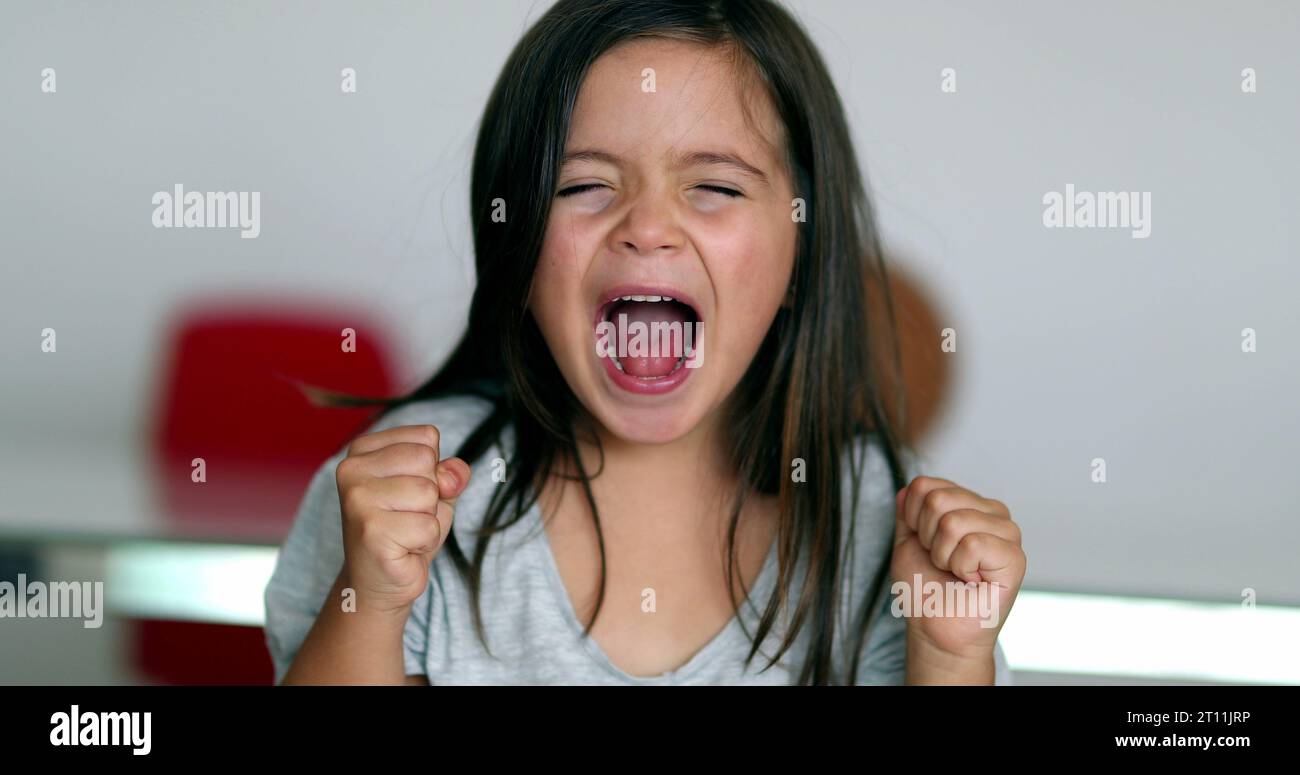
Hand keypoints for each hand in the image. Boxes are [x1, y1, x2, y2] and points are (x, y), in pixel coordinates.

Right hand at [334, 424, 469, 613]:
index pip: (426, 437)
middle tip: (406, 517)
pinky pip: (427, 527)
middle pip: (427, 460)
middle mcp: (352, 469)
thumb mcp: (435, 492)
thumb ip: (450, 473)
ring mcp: (357, 499)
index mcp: (364, 450)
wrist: (379, 581)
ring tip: (404, 533)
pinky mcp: (370, 531)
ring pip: (428, 493)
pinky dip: (425, 542)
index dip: (432, 469)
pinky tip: (402, 549)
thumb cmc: (406, 530)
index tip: (407, 494)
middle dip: (431, 495)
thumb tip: (453, 474)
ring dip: (428, 520)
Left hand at [891, 476, 1025, 667]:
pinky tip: (972, 580)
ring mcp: (1007, 533)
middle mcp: (992, 512)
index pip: (925, 486)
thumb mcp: (907, 541)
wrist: (934, 628)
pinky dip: (961, 567)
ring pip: (954, 521)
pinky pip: (973, 544)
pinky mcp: (1015, 558)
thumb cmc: (925, 589)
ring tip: (957, 572)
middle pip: (938, 500)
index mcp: (969, 503)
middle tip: (943, 562)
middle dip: (927, 537)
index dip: (912, 519)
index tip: (926, 546)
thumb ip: (907, 511)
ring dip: (943, 555)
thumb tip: (907, 488)